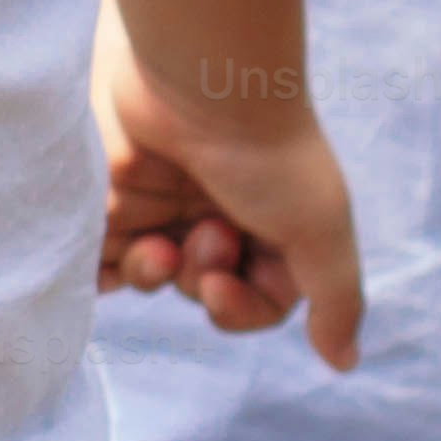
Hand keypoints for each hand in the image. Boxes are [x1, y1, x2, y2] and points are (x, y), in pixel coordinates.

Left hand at [95, 19, 362, 370]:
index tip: (219, 288)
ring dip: (149, 273)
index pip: (256, 301)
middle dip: (196, 277)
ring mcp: (161, 199)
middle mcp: (214, 212)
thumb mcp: (319, 228)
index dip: (235, 310)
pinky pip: (96, 250)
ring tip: (154, 242)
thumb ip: (334, 300)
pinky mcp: (110, 185)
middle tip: (204, 233)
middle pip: (198, 287)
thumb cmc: (265, 151)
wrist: (195, 76)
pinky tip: (107, 261)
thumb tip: (344, 364)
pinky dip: (100, 268)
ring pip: (147, 275)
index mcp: (269, 225)